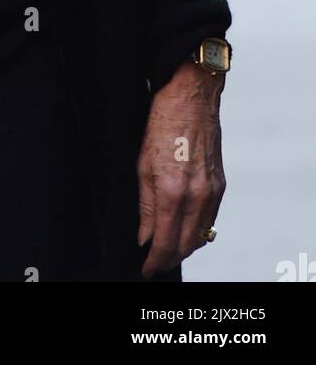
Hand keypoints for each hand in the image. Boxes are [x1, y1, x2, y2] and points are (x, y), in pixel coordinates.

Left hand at [136, 60, 225, 276]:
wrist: (192, 97)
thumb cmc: (163, 123)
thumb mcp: (142, 164)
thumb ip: (146, 206)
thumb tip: (145, 237)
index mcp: (173, 191)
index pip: (166, 242)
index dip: (155, 260)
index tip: (146, 267)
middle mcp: (197, 196)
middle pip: (186, 245)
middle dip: (169, 257)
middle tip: (154, 261)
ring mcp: (212, 191)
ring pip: (201, 236)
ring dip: (184, 247)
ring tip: (166, 248)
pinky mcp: (221, 185)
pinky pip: (210, 219)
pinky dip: (197, 230)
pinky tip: (184, 228)